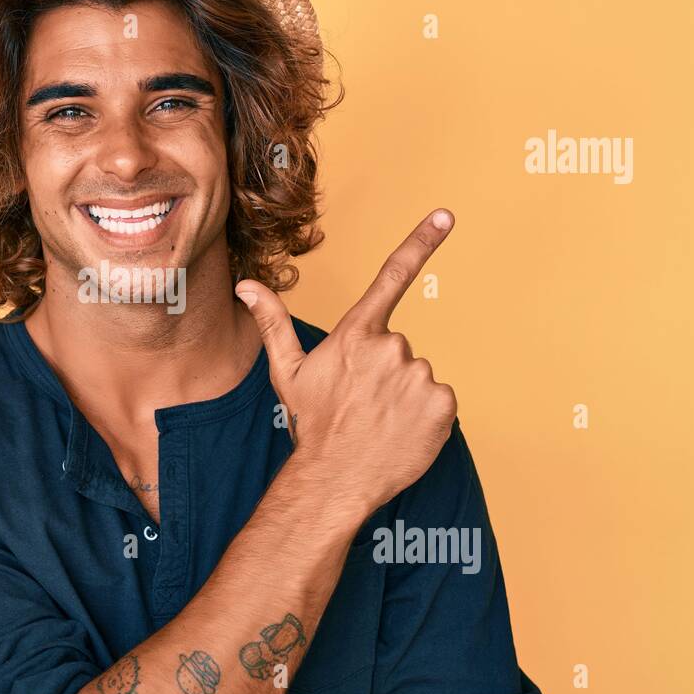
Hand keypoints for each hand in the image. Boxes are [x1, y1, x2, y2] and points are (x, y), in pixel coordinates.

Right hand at [236, 209, 458, 520]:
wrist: (336, 477)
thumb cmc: (313, 424)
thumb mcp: (288, 371)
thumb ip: (273, 322)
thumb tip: (247, 285)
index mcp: (356, 334)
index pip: (391, 278)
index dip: (421, 242)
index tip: (446, 215)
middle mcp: (391, 347)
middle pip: (399, 348)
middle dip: (385, 371)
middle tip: (363, 403)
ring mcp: (419, 375)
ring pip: (419, 375)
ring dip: (405, 395)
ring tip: (381, 421)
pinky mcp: (442, 403)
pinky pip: (440, 400)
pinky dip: (426, 415)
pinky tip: (402, 432)